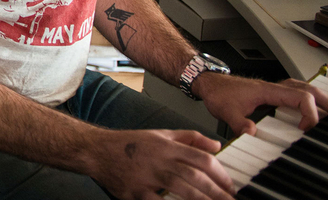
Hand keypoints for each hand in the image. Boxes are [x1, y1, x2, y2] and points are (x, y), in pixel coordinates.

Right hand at [85, 128, 233, 199]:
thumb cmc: (130, 144)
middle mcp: (160, 160)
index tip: (231, 187)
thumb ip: (189, 138)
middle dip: (217, 192)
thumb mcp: (161, 134)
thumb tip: (216, 146)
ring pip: (182, 190)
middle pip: (195, 177)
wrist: (97, 151)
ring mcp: (147, 177)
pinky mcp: (135, 192)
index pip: (201, 158)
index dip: (221, 174)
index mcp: (168, 147)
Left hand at [195, 72, 327, 135]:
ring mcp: (276, 89)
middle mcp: (276, 87)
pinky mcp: (274, 93)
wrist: (209, 83)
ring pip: (308, 89)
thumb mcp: (226, 110)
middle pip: (312, 91)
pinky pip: (300, 93)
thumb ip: (239, 123)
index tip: (308, 128)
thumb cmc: (218, 93)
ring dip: (326, 100)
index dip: (310, 112)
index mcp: (269, 90)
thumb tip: (252, 133)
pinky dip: (314, 99)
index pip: (301, 97)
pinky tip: (319, 109)